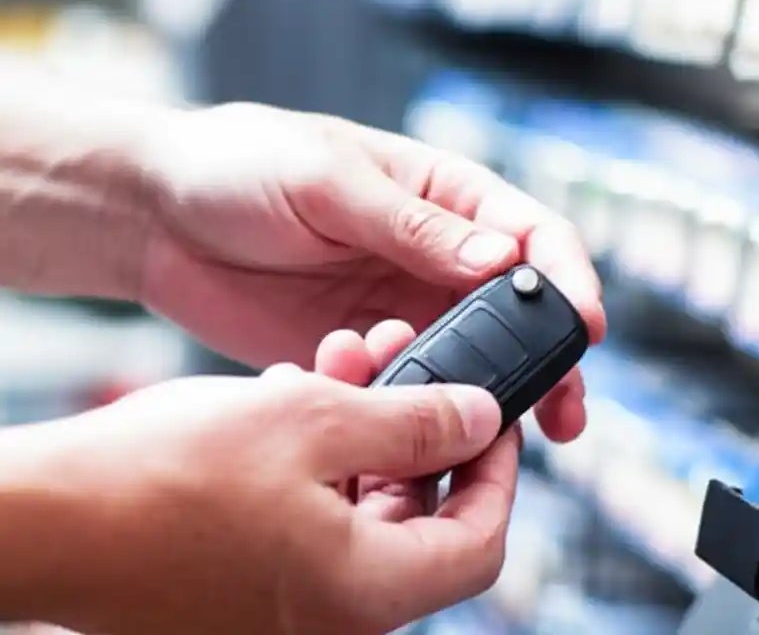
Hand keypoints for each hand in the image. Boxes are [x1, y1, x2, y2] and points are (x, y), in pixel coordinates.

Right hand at [0, 372, 518, 634]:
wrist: (39, 523)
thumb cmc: (163, 477)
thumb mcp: (313, 422)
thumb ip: (416, 423)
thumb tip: (482, 421)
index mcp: (367, 592)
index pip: (480, 542)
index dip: (498, 474)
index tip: (494, 418)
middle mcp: (335, 621)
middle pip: (420, 526)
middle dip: (417, 436)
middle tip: (404, 367)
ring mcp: (285, 614)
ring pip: (359, 516)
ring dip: (362, 439)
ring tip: (339, 364)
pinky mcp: (241, 599)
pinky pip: (307, 529)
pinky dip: (314, 469)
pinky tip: (291, 402)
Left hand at [139, 102, 604, 441]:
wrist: (155, 217)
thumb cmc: (243, 166)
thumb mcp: (328, 183)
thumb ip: (411, 226)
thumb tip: (501, 257)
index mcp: (447, 195)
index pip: (533, 234)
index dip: (567, 277)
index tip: (583, 323)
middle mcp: (439, 255)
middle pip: (519, 310)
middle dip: (551, 357)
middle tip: (565, 407)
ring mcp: (404, 308)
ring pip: (476, 360)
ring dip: (501, 395)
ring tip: (515, 436)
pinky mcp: (364, 354)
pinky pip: (412, 388)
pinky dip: (422, 410)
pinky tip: (412, 426)